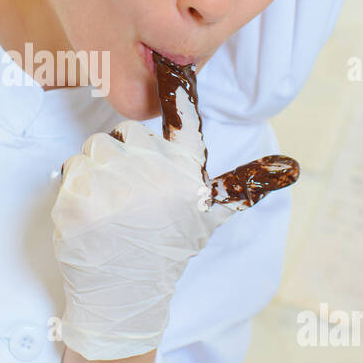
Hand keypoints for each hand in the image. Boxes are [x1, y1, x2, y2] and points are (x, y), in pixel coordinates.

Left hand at [51, 51, 298, 360]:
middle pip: (124, 133)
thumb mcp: (209, 218)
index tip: (172, 65)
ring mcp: (111, 185)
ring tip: (108, 206)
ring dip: (95, 170)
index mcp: (184, 173)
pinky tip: (88, 217)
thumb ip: (242, 186)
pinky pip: (68, 170)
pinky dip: (73, 190)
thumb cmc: (167, 252)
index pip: (182, 119)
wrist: (125, 297)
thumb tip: (294, 166)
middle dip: (121, 155)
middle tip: (127, 191)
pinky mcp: (78, 199)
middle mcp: (151, 173)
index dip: (178, 88)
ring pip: (93, 148)